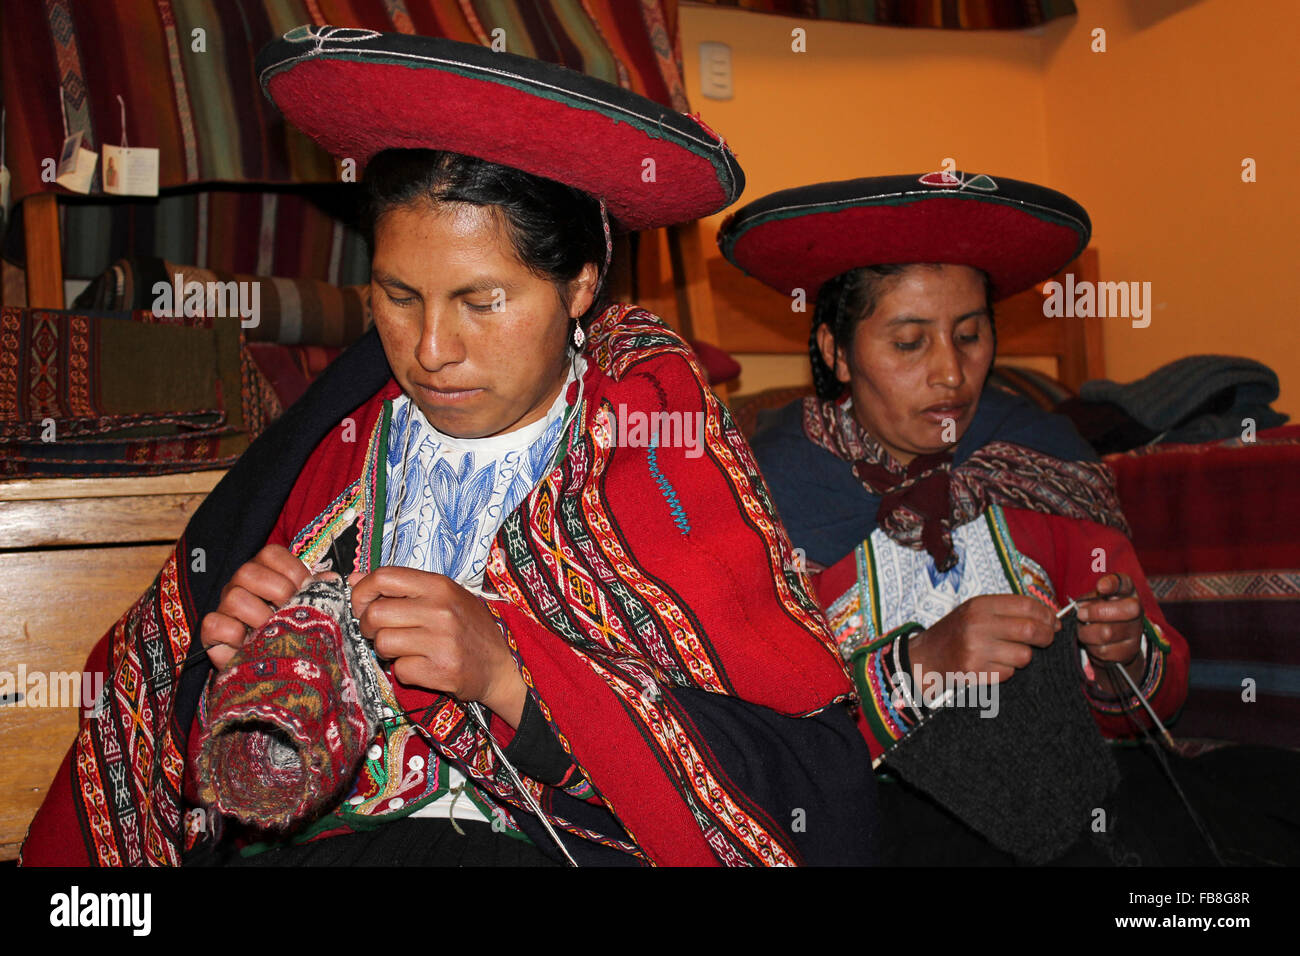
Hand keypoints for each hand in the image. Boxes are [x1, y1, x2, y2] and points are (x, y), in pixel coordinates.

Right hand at [200, 544, 313, 670]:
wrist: (272, 667)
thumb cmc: (292, 630)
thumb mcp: (307, 608)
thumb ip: (319, 591)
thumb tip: (331, 579)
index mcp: (265, 570)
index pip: (271, 554)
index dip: (292, 571)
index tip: (305, 591)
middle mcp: (240, 583)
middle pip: (248, 572)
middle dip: (277, 592)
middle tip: (290, 613)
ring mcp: (224, 605)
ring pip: (234, 598)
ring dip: (260, 617)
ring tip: (273, 632)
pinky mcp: (211, 630)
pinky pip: (216, 624)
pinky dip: (235, 635)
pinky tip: (249, 644)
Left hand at [346, 567, 527, 727]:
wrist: (500, 666)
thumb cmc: (467, 628)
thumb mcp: (441, 596)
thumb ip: (400, 587)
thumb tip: (353, 579)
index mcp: (439, 585)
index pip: (383, 577)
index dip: (362, 592)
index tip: (362, 606)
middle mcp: (441, 609)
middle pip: (375, 614)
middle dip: (368, 627)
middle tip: (380, 632)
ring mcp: (442, 641)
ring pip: (382, 643)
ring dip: (386, 650)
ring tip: (404, 649)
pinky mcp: (441, 670)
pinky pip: (399, 670)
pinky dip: (404, 671)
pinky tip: (421, 666)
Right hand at [908, 594, 1059, 685]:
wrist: (925, 657)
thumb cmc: (956, 632)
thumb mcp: (976, 611)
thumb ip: (1008, 611)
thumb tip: (1051, 619)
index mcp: (980, 605)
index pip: (1027, 606)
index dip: (1047, 614)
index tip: (1053, 622)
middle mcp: (977, 625)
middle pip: (1031, 631)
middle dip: (1046, 637)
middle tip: (1046, 640)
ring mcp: (976, 650)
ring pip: (1023, 656)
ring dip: (1023, 657)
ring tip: (1008, 653)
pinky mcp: (975, 672)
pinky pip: (1008, 673)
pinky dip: (1006, 671)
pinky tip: (992, 665)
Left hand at [1075, 572, 1144, 690]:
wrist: (1114, 642)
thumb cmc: (1100, 614)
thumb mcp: (1094, 601)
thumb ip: (1088, 599)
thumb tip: (1081, 606)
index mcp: (1126, 591)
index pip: (1124, 583)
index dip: (1113, 584)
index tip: (1100, 587)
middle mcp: (1136, 609)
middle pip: (1124, 610)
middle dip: (1097, 612)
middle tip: (1081, 615)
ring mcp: (1135, 631)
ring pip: (1107, 633)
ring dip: (1087, 632)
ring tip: (1083, 629)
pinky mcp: (1129, 651)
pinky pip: (1104, 650)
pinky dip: (1092, 647)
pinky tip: (1092, 643)